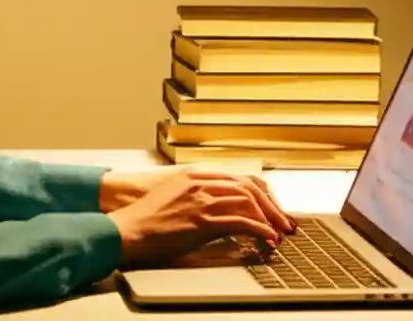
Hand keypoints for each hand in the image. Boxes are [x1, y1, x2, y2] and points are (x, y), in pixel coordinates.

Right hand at [106, 169, 295, 265]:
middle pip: (250, 187)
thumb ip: (197, 193)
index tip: (272, 208)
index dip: (262, 194)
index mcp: (196, 173)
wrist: (127, 228)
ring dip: (269, 219)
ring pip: (249, 202)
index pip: (241, 178)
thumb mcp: (174, 194)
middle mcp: (202, 182)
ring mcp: (203, 199)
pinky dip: (259, 231)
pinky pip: (241, 222)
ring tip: (278, 234)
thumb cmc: (146, 217)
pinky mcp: (203, 220)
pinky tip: (266, 239)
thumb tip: (219, 205)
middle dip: (272, 206)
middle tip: (284, 222)